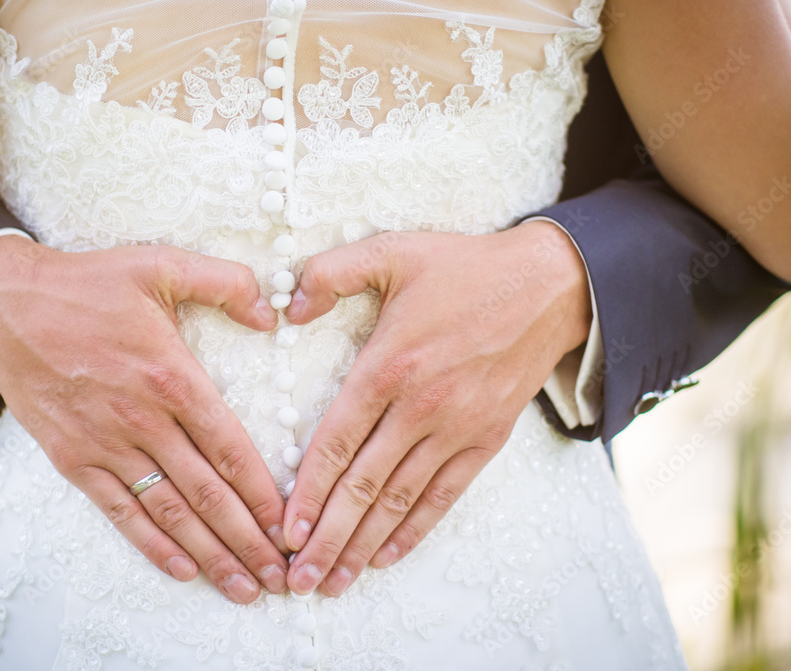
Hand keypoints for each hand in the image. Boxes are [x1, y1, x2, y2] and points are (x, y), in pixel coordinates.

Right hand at [0, 235, 288, 602]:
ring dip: (210, 554)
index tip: (291, 526)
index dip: (263, 493)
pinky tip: (182, 569)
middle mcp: (142, 420)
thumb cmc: (88, 285)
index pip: (230, 448)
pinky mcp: (75, 459)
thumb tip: (272, 313)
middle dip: (249, 540)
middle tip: (282, 577)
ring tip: (244, 587)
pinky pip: (119, 511)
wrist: (6, 306)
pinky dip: (152, 544)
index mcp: (171, 376)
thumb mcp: (160, 265)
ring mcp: (106, 444)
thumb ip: (224, 283)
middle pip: (207, 493)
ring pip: (169, 511)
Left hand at [280, 221, 591, 595]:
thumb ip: (333, 273)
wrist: (548, 285)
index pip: (337, 440)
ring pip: (400, 500)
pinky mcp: (485, 439)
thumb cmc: (464, 269)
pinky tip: (387, 556)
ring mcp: (456, 428)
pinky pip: (444, 496)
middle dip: (327, 536)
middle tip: (298, 578)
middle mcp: (421, 406)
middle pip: (364, 484)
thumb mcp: (393, 252)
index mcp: (389, 365)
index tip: (285, 528)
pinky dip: (414, 530)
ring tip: (334, 581)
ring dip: (364, 545)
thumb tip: (290, 306)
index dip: (308, 489)